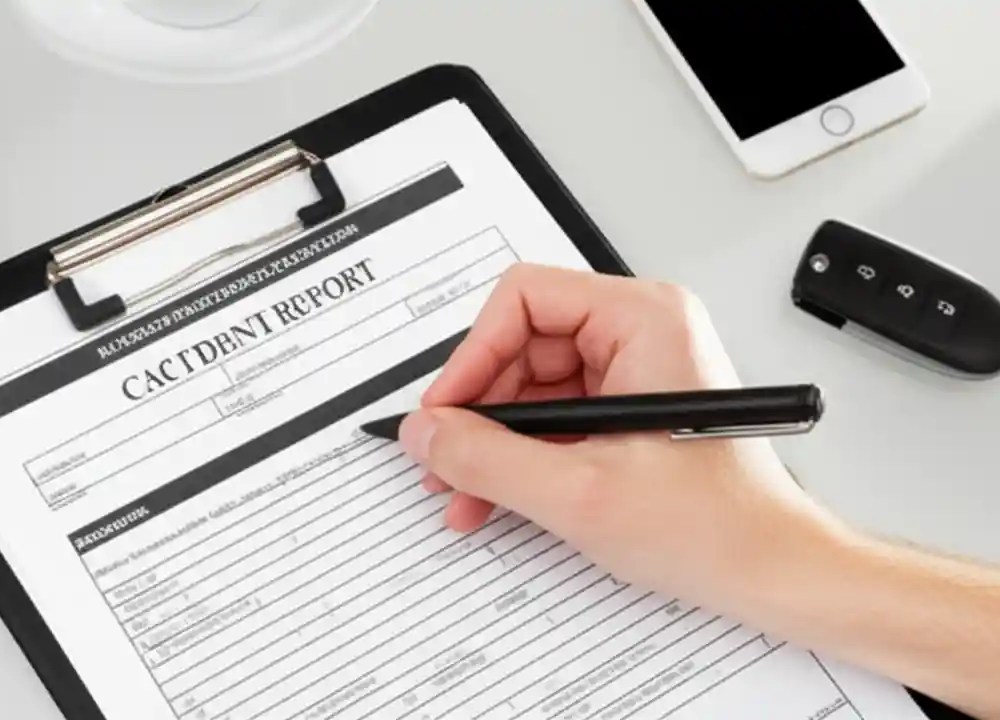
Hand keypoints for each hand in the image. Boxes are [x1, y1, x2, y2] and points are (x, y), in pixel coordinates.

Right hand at [399, 264, 841, 616]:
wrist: (769, 571)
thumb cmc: (715, 524)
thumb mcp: (579, 492)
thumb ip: (487, 459)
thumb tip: (427, 433)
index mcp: (644, 320)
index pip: (525, 298)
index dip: (473, 355)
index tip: (446, 411)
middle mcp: (641, 331)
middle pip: (521, 344)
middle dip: (478, 410)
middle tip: (447, 457)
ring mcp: (633, 370)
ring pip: (529, 386)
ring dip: (492, 441)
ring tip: (467, 490)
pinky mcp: (626, 408)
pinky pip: (551, 416)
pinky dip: (519, 455)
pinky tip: (497, 495)